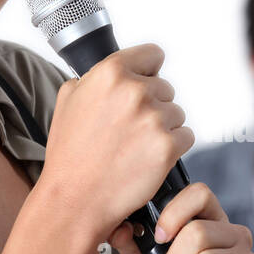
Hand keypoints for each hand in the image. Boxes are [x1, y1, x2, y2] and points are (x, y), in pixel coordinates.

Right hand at [37, 44, 193, 239]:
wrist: (75, 199)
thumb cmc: (70, 155)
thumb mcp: (67, 102)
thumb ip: (91, 79)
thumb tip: (109, 73)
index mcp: (111, 73)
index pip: (153, 55)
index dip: (149, 71)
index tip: (145, 83)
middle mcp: (135, 91)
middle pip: (166, 88)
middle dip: (153, 106)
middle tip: (129, 131)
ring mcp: (154, 119)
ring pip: (177, 114)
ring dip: (163, 129)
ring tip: (135, 148)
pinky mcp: (168, 146)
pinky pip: (186, 137)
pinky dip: (173, 149)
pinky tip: (148, 159)